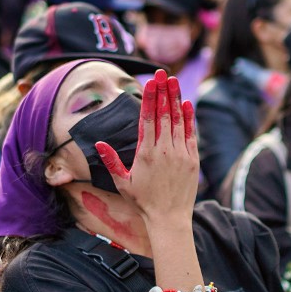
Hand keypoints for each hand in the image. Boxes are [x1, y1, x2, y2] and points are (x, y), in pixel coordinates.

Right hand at [96, 70, 198, 224]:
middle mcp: (164, 150)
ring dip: (176, 99)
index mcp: (146, 153)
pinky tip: (187, 103)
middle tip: (163, 73)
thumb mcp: (122, 183)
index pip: (148, 119)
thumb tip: (98, 143)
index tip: (150, 81)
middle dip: (163, 91)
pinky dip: (189, 118)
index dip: (150, 98)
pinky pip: (191, 134)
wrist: (169, 218)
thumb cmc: (143, 202)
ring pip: (178, 121)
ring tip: (174, 81)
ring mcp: (180, 154)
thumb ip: (111, 161)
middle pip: (164, 114)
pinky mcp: (192, 160)